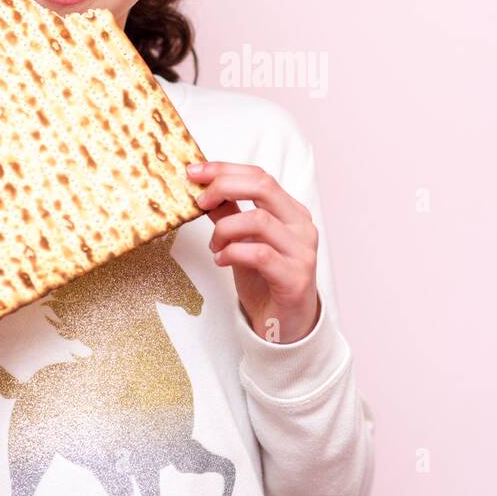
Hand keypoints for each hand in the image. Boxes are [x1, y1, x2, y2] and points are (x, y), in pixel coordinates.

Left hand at [188, 162, 320, 343]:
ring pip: (259, 220)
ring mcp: (302, 251)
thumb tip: (202, 189)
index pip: (259, 176)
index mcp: (291, 211)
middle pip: (263, 186)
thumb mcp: (242, 242)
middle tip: (198, 201)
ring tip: (215, 245)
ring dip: (225, 229)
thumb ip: (229, 215)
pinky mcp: (295, 277)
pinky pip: (259, 254)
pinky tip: (222, 260)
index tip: (194, 172)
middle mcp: (301, 226)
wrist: (285, 326)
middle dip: (223, 187)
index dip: (225, 169)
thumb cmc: (265, 281)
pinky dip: (233, 252)